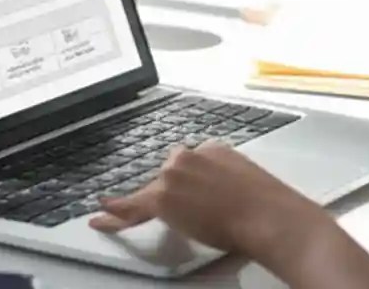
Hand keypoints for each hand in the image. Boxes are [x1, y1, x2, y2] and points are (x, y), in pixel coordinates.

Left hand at [90, 142, 368, 288]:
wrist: (267, 216)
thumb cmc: (267, 208)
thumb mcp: (245, 178)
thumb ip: (221, 177)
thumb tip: (211, 191)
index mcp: (214, 148)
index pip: (187, 165)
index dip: (186, 186)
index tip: (189, 195)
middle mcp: (190, 154)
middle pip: (170, 176)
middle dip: (181, 195)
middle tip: (206, 214)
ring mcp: (174, 172)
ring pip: (158, 191)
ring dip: (169, 206)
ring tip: (196, 220)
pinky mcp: (164, 194)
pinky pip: (135, 204)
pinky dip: (117, 210)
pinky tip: (101, 213)